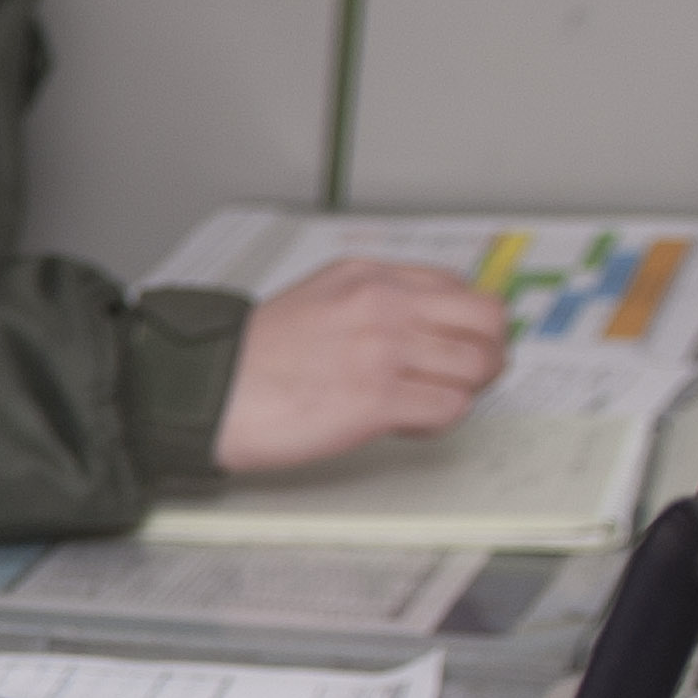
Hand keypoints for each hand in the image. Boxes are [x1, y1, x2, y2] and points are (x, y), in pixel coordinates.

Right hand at [212, 262, 504, 471]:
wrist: (208, 391)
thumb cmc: (252, 358)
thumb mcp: (318, 299)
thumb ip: (373, 303)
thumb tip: (426, 328)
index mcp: (368, 275)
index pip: (460, 287)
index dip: (468, 324)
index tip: (457, 346)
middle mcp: (382, 303)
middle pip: (487, 321)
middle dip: (489, 353)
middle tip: (468, 376)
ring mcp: (382, 349)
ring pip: (477, 365)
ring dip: (464, 390)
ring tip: (429, 401)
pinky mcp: (376, 399)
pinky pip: (450, 408)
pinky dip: (439, 420)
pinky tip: (407, 421)